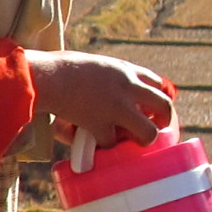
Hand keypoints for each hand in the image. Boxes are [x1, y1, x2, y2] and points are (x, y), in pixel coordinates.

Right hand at [25, 50, 174, 147]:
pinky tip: (95, 143)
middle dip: (164, 120)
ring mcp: (117, 107)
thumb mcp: (89, 65)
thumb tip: (100, 98)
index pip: (156, 82)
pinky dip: (103, 146)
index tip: (151, 106)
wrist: (46, 76)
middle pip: (164, 105)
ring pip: (148, 131)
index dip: (156, 96)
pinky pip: (110, 142)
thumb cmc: (58, 67)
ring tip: (132, 143)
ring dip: (142, 139)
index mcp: (124, 69)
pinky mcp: (101, 125)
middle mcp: (127, 87)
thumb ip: (101, 80)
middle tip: (155, 128)